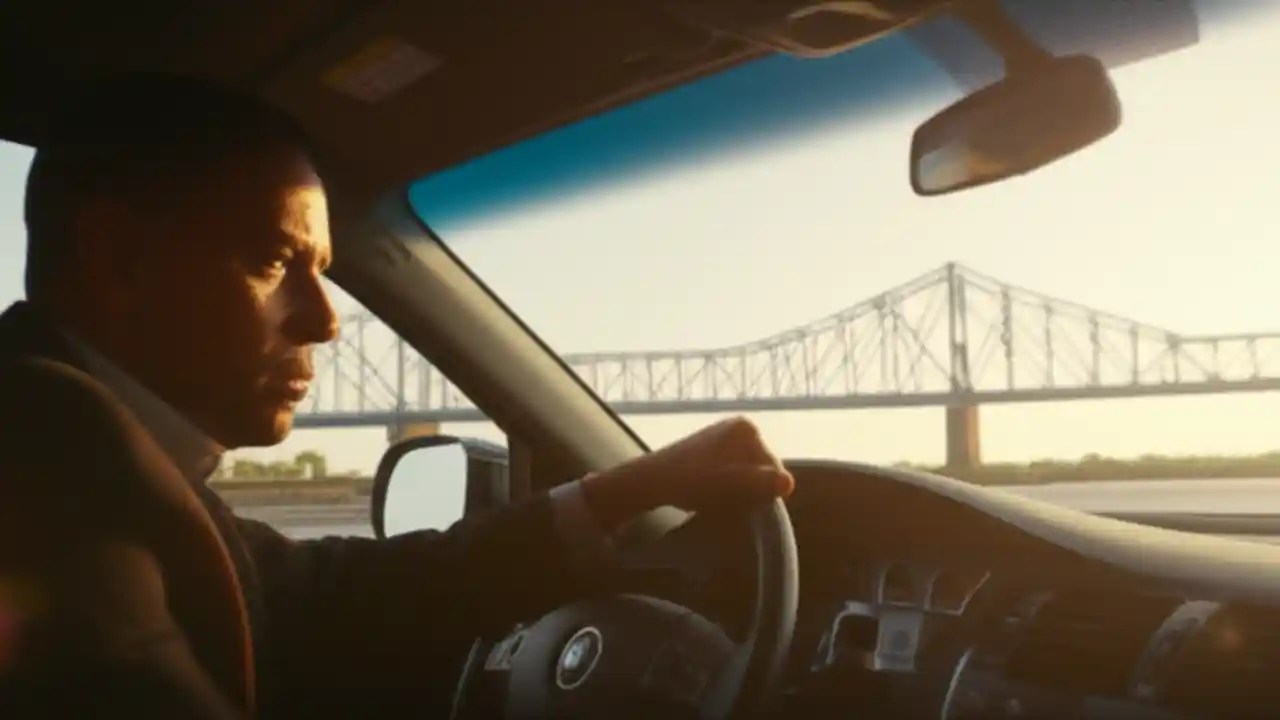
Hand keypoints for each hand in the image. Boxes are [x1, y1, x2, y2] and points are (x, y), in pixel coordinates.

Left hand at [580, 416, 794, 530]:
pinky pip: (730, 474)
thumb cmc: (693, 481)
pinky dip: (722, 488)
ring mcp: (723, 437)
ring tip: (712, 498)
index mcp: (746, 429)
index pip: (772, 469)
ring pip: (745, 476)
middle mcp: (738, 427)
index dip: (760, 490)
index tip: (736, 498)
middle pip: (759, 471)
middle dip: (746, 490)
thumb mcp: (731, 485)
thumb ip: (760, 484)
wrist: (652, 481)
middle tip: (723, 500)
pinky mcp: (711, 450)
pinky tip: (705, 494)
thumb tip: (789, 483)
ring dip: (734, 492)